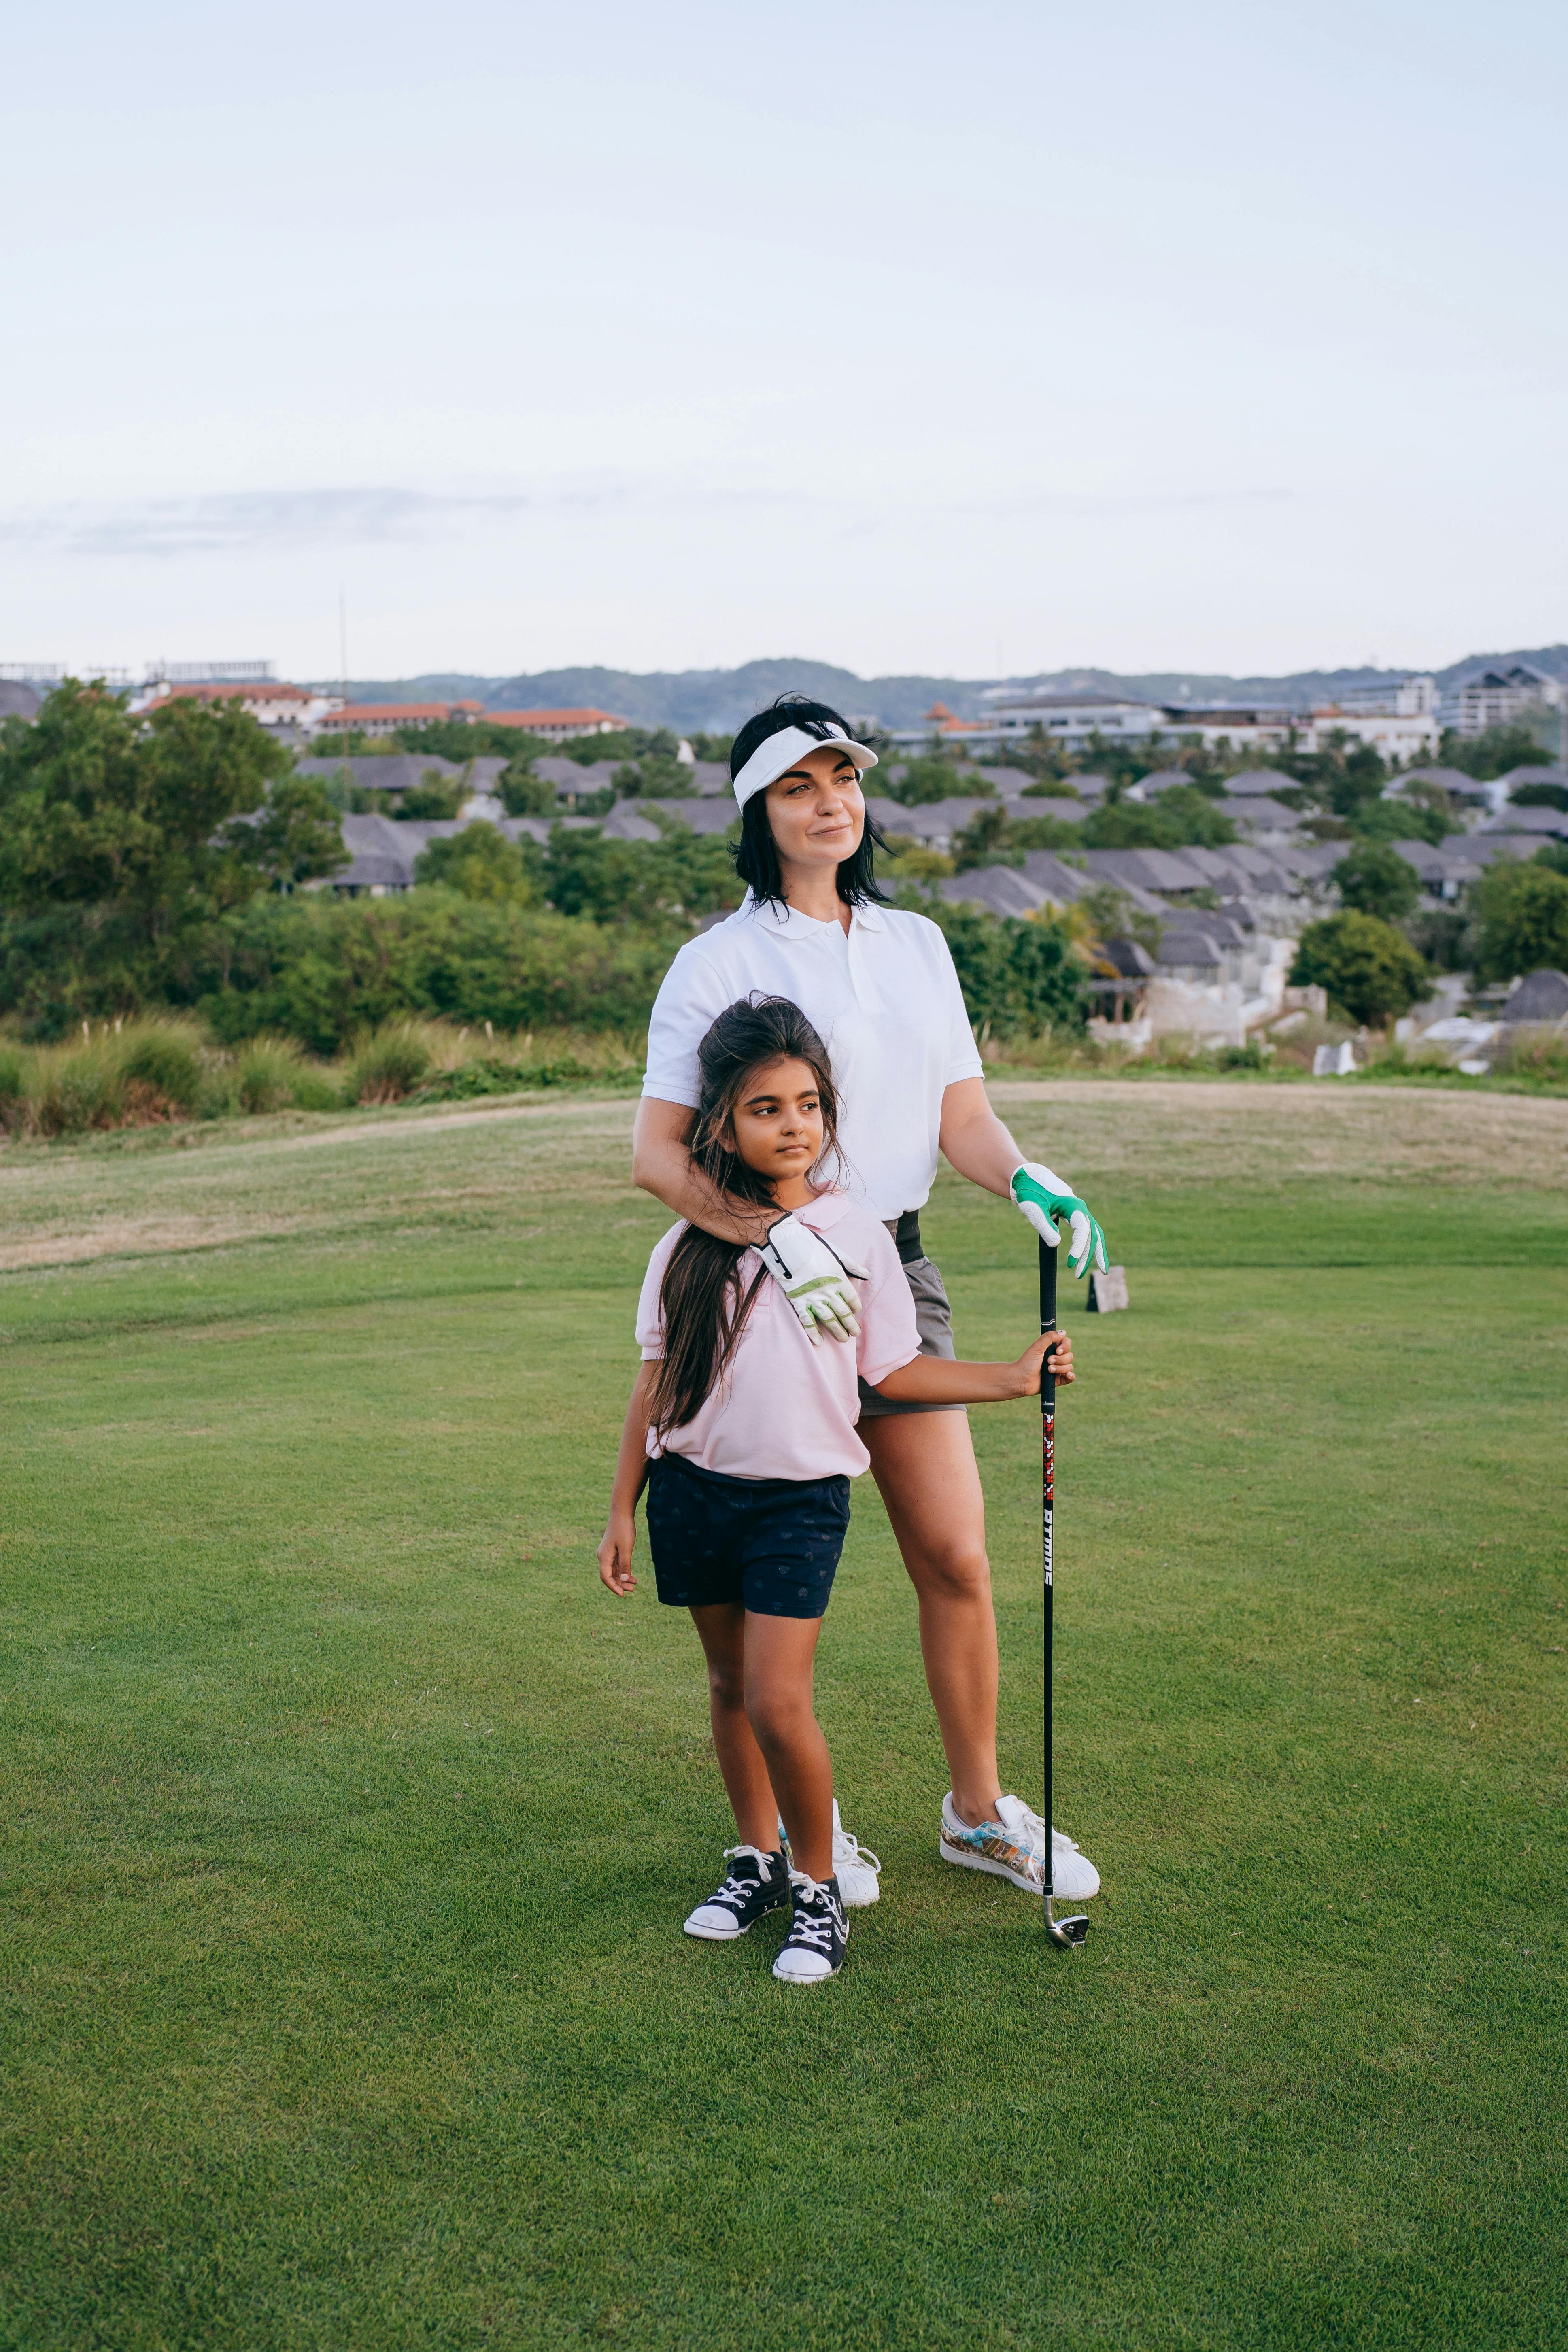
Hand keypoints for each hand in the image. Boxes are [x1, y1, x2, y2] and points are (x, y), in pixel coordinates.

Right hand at [598, 1515, 637, 1594]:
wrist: (621, 1513)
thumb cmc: (623, 1529)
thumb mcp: (626, 1548)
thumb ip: (625, 1564)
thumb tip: (623, 1579)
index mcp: (604, 1557)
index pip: (606, 1577)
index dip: (614, 1587)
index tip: (623, 1594)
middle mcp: (603, 1557)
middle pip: (609, 1576)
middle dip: (619, 1584)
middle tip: (632, 1590)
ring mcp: (608, 1554)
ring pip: (613, 1572)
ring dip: (623, 1579)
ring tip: (634, 1585)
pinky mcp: (613, 1551)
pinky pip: (616, 1565)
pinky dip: (624, 1571)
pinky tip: (632, 1576)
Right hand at [757, 1212, 867, 1344]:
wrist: (788, 1246)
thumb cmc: (813, 1247)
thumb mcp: (837, 1253)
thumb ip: (853, 1266)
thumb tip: (868, 1275)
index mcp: (839, 1279)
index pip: (852, 1299)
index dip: (855, 1307)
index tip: (856, 1312)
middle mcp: (828, 1291)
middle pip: (843, 1313)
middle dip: (850, 1325)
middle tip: (855, 1334)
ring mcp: (813, 1298)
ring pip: (828, 1319)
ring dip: (837, 1331)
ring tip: (843, 1340)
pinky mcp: (798, 1301)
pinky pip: (807, 1321)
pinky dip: (813, 1332)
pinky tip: (819, 1342)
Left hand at [1010, 1162, 1107, 1279]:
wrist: (1027, 1178)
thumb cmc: (1029, 1191)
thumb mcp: (1033, 1208)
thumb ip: (1043, 1225)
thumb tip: (1057, 1245)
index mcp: (1073, 1205)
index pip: (1083, 1229)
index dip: (1079, 1247)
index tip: (1070, 1264)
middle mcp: (1080, 1208)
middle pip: (1092, 1234)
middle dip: (1088, 1255)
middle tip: (1078, 1275)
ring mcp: (1079, 1212)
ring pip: (1094, 1233)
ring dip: (1095, 1252)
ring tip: (1101, 1271)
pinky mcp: (1074, 1216)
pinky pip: (1087, 1232)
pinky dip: (1090, 1245)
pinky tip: (1088, 1257)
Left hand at [1011, 1331, 1073, 1395]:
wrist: (1021, 1379)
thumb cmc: (1027, 1362)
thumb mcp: (1037, 1346)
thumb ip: (1049, 1337)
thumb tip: (1063, 1332)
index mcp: (1051, 1347)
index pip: (1067, 1343)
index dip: (1065, 1347)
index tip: (1058, 1351)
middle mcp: (1056, 1357)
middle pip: (1069, 1356)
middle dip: (1060, 1360)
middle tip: (1048, 1361)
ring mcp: (1058, 1369)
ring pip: (1069, 1366)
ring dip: (1060, 1368)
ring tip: (1048, 1370)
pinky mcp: (1058, 1380)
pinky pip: (1070, 1377)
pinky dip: (1071, 1376)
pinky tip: (1068, 1375)